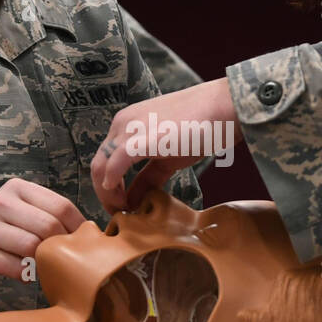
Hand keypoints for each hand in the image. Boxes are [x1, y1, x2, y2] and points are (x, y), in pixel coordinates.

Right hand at [0, 178, 84, 298]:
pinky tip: (25, 273)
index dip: (77, 227)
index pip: (60, 206)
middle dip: (60, 246)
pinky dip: (27, 275)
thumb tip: (90, 230)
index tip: (81, 242)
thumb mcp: (23, 214)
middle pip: (48, 226)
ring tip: (42, 265)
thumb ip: (50, 215)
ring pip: (33, 246)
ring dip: (43, 261)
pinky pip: (17, 267)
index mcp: (16, 188)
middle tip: (62, 258)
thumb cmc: (2, 234)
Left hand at [91, 78, 240, 212]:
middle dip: (105, 194)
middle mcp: (122, 124)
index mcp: (126, 125)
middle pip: (98, 165)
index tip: (121, 206)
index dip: (109, 188)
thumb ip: (148, 176)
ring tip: (124, 212)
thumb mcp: (168, 157)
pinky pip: (115, 163)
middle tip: (119, 214)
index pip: (105, 160)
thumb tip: (134, 200)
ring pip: (101, 166)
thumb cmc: (201, 129)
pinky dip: (113, 184)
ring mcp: (130, 129)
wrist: (223, 107)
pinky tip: (122, 199)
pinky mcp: (142, 138)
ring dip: (108, 194)